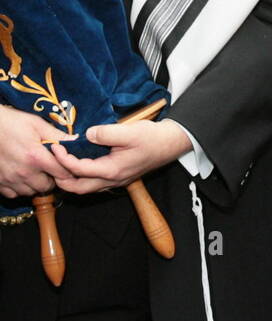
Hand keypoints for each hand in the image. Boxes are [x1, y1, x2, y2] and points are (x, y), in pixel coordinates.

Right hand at [0, 104, 69, 197]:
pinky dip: (19, 188)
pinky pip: (14, 194)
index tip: (66, 167)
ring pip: (30, 192)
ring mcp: (9, 179)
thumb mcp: (36, 124)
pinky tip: (20, 175)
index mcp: (36, 157)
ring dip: (34, 184)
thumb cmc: (11, 122)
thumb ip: (57, 136)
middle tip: (48, 168)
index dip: (67, 171)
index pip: (62, 174)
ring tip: (33, 171)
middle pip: (46, 187)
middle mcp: (23, 172)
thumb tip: (76, 141)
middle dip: (51, 179)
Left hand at [43, 120, 190, 194]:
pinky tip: (80, 164)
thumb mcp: (128, 131)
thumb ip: (105, 133)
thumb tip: (87, 134)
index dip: (63, 159)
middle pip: (78, 188)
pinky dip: (82, 177)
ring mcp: (116, 180)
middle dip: (61, 178)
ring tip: (61, 164)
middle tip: (52, 163)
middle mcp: (112, 179)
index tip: (56, 146)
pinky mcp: (119, 176)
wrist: (172, 143)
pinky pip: (94, 183)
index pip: (79, 169)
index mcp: (112, 170)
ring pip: (86, 188)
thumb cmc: (152, 138)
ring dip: (71, 180)